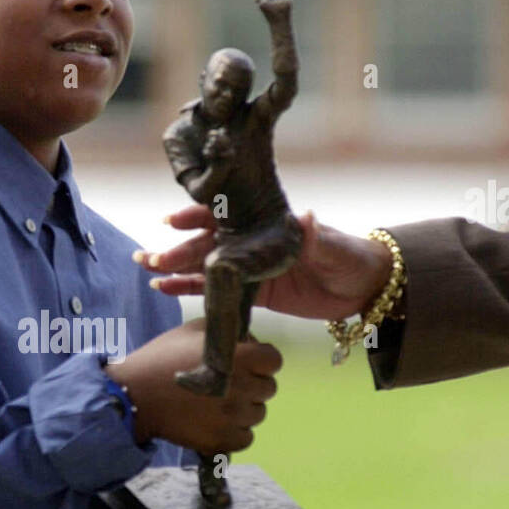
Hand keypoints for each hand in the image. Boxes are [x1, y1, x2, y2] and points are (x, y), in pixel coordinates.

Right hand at [105, 319, 281, 452]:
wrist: (134, 395)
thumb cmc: (161, 359)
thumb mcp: (192, 331)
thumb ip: (226, 333)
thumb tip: (247, 342)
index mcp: (240, 357)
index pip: (274, 361)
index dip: (261, 361)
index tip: (245, 363)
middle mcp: (243, 387)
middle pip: (268, 389)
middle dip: (252, 384)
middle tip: (226, 384)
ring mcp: (234, 417)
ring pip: (258, 414)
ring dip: (243, 409)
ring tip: (217, 405)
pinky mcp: (223, 440)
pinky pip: (246, 437)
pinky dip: (234, 432)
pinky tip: (216, 423)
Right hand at [134, 206, 392, 319]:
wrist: (362, 286)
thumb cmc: (349, 256)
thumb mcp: (331, 246)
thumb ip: (312, 236)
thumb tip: (305, 217)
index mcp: (265, 225)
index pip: (225, 217)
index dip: (197, 217)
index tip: (171, 220)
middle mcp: (250, 243)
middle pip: (206, 243)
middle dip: (176, 248)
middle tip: (149, 256)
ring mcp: (247, 267)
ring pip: (203, 265)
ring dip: (173, 266)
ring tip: (146, 267)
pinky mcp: (250, 292)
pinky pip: (214, 290)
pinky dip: (188, 288)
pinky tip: (163, 288)